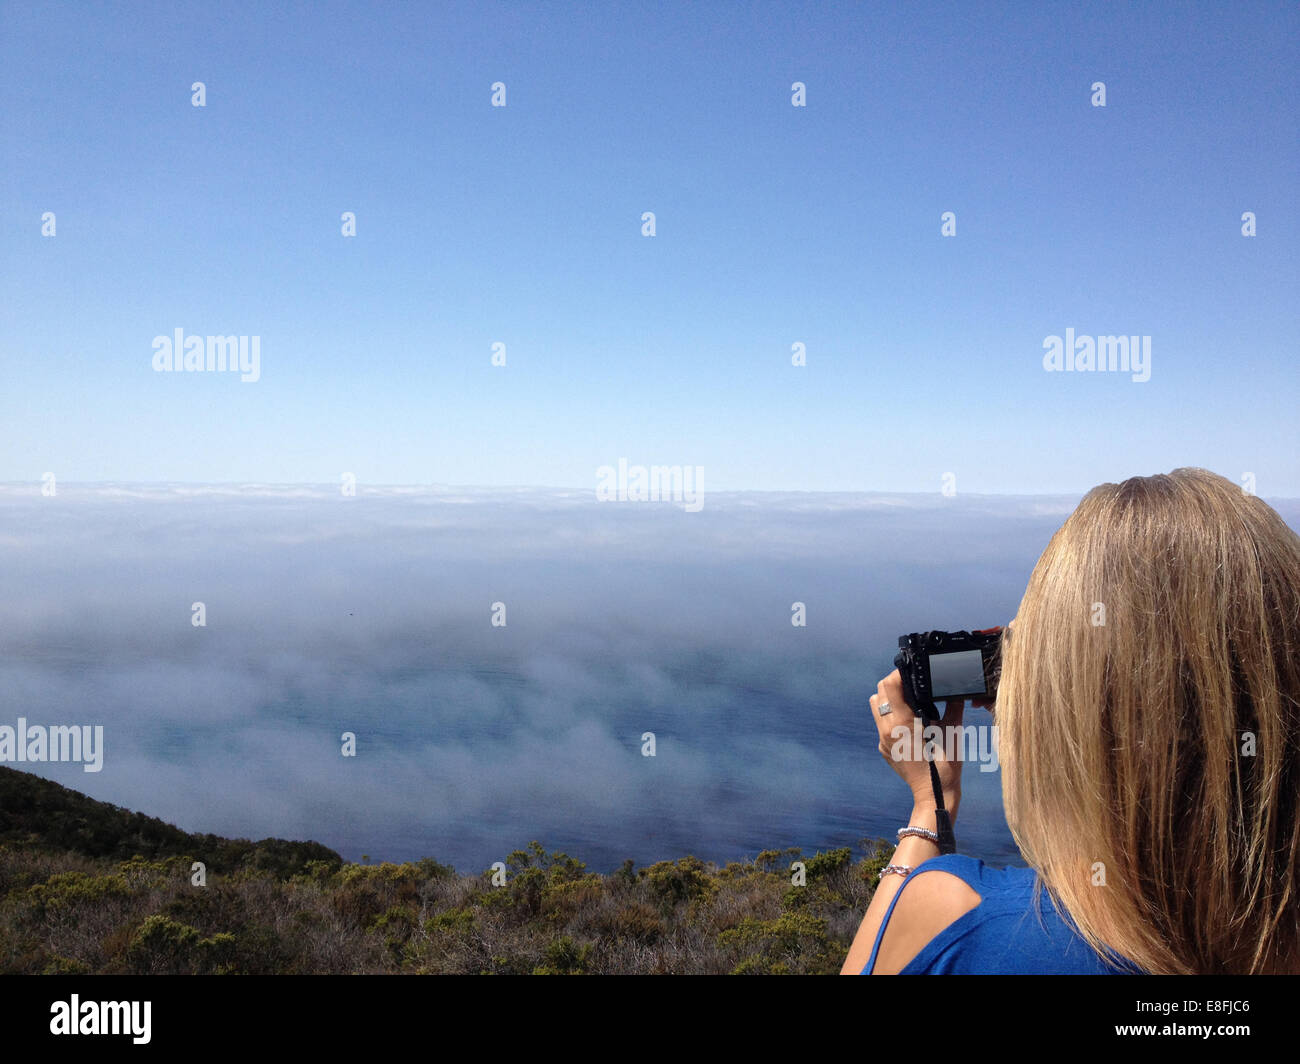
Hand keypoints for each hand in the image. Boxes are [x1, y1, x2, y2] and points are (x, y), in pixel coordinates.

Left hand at [868, 669, 966, 814]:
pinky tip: (910, 724)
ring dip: (890, 701)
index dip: (900, 674)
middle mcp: (886, 730)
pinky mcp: (884, 750)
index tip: (912, 672)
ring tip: (910, 703)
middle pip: (879, 693)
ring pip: (876, 708)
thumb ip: (953, 706)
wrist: (934, 795)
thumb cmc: (946, 764)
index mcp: (901, 722)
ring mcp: (883, 741)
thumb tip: (956, 688)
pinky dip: (892, 718)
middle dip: (894, 685)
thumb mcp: (953, 731)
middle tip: (912, 686)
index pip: (889, 685)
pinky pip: (882, 725)